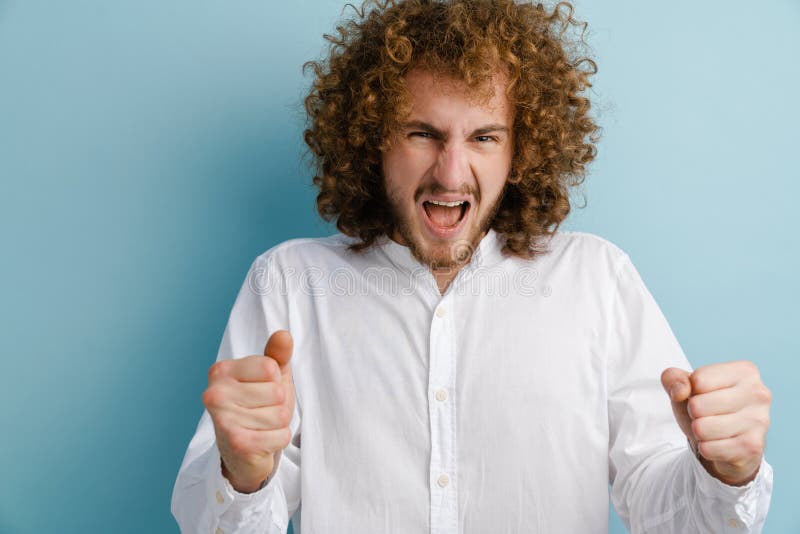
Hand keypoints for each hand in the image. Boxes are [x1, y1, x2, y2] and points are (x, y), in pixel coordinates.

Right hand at [202, 330, 294, 492]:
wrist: (243, 452)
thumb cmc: (258, 406)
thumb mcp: (270, 376)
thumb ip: (277, 355)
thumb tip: (284, 335)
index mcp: (221, 371)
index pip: (271, 368)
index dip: (276, 381)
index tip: (261, 390)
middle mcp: (215, 394)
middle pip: (277, 392)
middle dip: (279, 405)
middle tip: (262, 412)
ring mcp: (223, 420)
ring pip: (281, 415)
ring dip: (279, 424)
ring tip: (262, 427)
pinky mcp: (236, 444)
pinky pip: (281, 435)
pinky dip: (279, 440)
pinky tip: (262, 442)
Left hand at [661, 361, 770, 485]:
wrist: (727, 441)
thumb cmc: (706, 405)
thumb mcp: (685, 386)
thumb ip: (673, 378)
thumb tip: (680, 392)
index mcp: (745, 371)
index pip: (699, 380)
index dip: (691, 391)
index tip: (703, 394)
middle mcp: (759, 393)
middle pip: (698, 405)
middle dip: (693, 413)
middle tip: (705, 415)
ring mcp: (760, 421)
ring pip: (702, 428)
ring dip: (698, 431)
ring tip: (711, 428)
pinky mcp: (753, 446)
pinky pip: (709, 449)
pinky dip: (705, 448)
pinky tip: (718, 443)